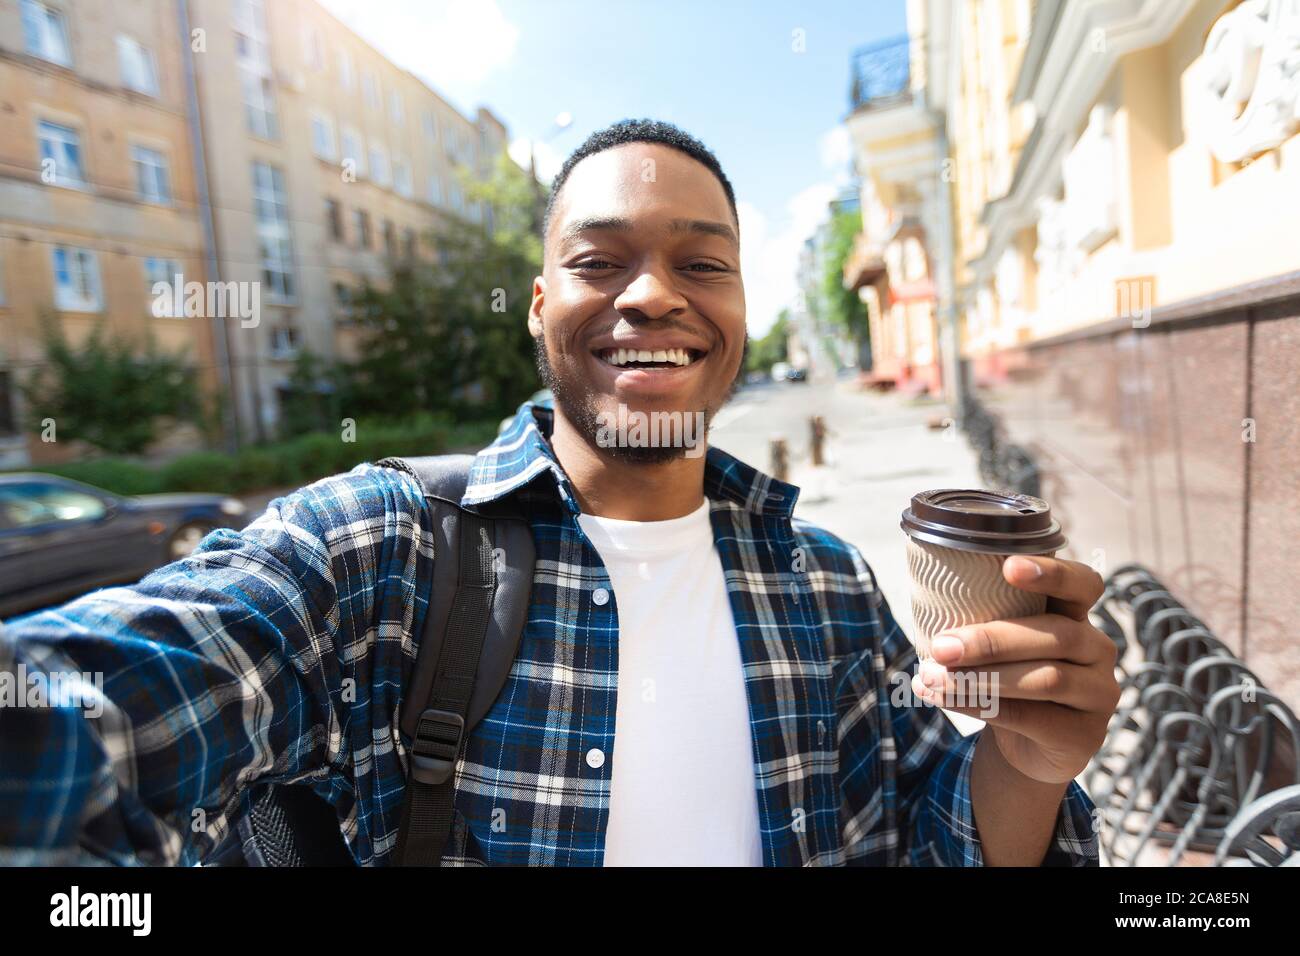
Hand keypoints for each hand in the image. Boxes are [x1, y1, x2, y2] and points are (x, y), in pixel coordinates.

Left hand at [910, 555, 1121, 784]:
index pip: (1083, 584)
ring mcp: (1099, 693)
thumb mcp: (1001, 644)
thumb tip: (927, 602)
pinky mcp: (1086, 735)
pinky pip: (1031, 717)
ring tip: (932, 677)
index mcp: (1077, 615)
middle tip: (941, 647)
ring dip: (981, 678)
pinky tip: (944, 699)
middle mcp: (1097, 650)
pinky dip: (980, 707)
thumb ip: (984, 619)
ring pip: (1046, 679)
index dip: (1053, 573)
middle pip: (1056, 635)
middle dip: (992, 640)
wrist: (1029, 745)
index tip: (1009, 567)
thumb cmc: (1009, 677)